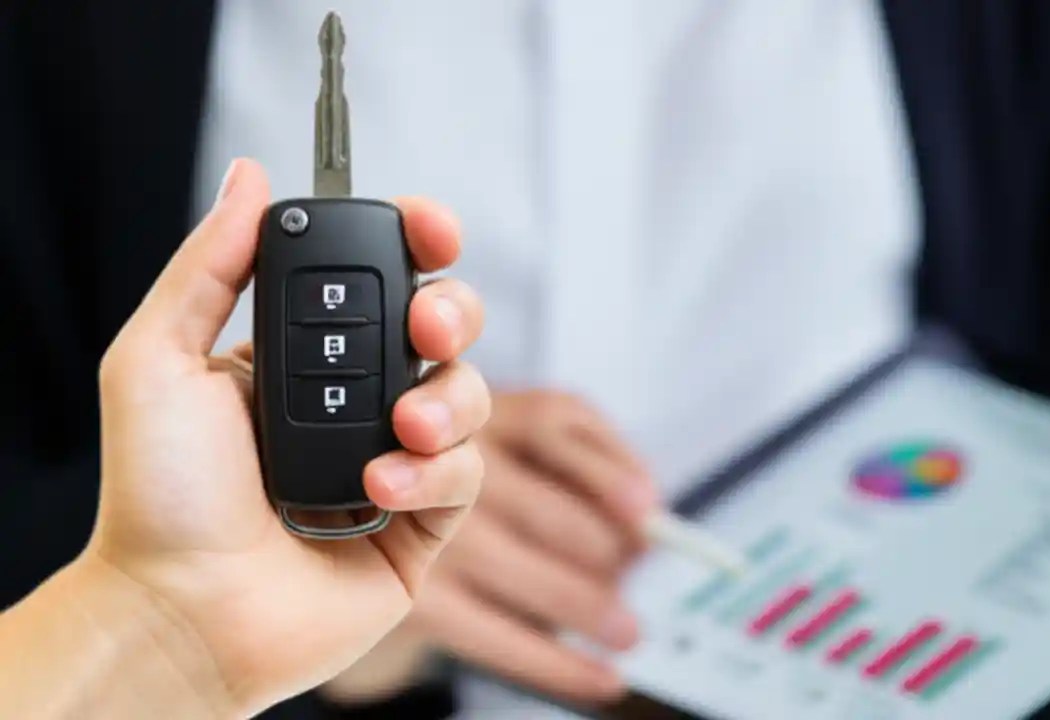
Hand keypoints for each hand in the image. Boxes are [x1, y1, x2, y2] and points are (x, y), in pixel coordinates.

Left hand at [80, 158, 487, 715]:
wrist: (180, 611)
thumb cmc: (156, 496)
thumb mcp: (157, 359)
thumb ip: (210, 264)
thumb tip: (250, 179)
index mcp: (303, 353)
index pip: (380, 276)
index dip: (420, 242)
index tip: (432, 229)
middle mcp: (357, 400)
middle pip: (445, 327)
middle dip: (453, 313)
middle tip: (429, 328)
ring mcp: (396, 459)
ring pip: (469, 397)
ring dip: (446, 402)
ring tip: (398, 429)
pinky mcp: (423, 521)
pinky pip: (466, 475)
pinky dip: (434, 472)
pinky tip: (381, 486)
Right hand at [325, 390, 657, 705]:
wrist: (328, 529)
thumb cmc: (445, 473)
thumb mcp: (507, 434)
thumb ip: (583, 450)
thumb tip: (646, 506)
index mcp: (469, 398)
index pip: (554, 424)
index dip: (607, 470)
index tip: (646, 509)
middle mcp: (440, 458)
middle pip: (550, 511)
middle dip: (605, 552)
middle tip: (635, 571)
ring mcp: (420, 530)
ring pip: (533, 575)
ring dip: (591, 608)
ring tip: (626, 630)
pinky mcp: (413, 595)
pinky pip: (502, 637)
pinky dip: (559, 664)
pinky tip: (601, 678)